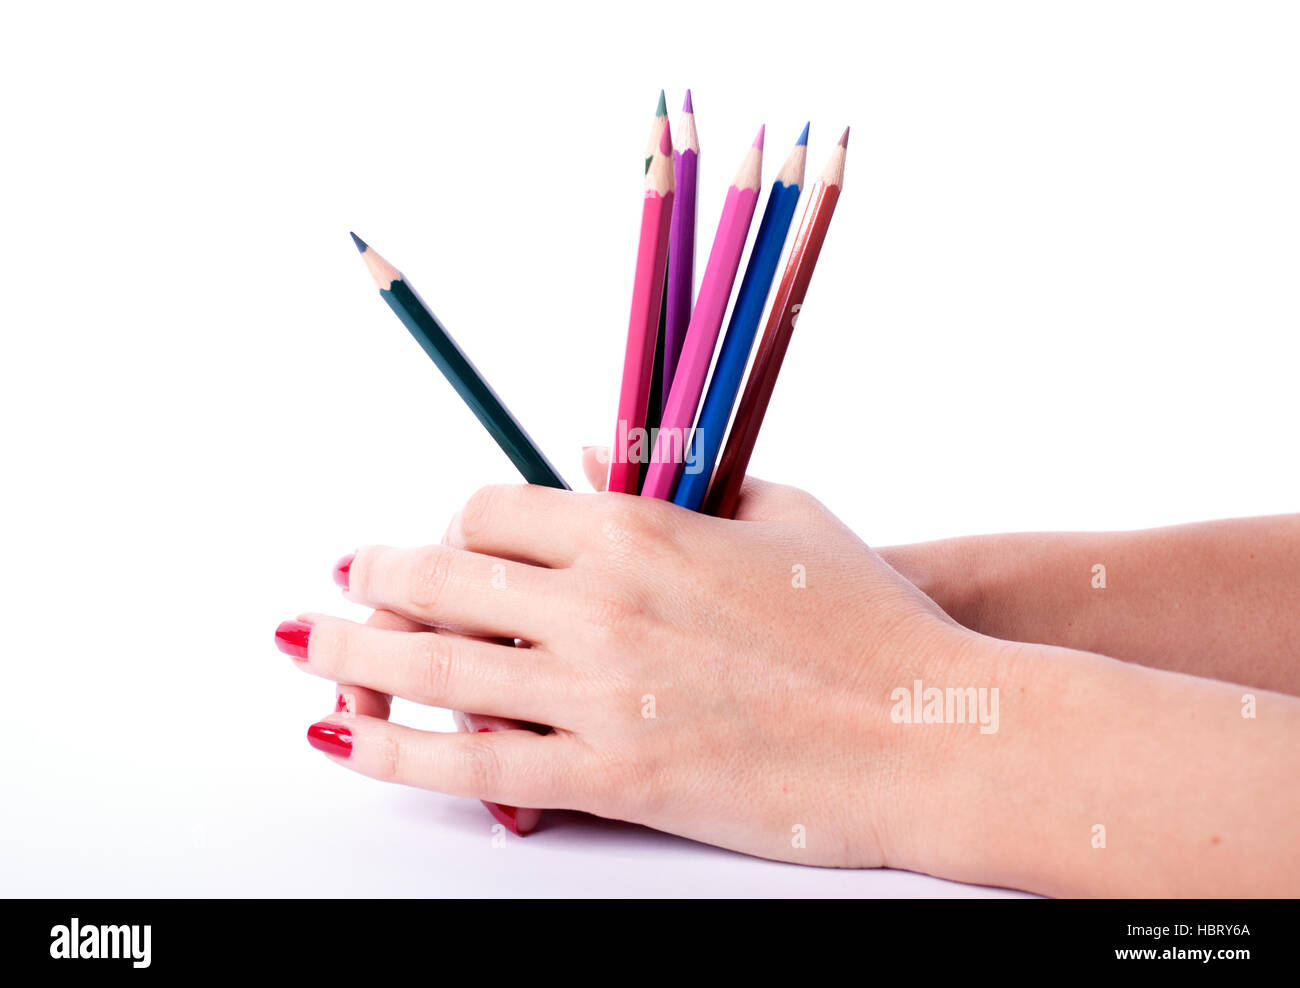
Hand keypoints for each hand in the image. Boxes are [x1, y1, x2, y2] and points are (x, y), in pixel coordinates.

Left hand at [282, 474, 994, 867]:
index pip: (495, 509)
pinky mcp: (611, 778)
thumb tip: (602, 462)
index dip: (458, 523)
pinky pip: (469, 765)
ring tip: (310, 648)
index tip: (447, 540)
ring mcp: (598, 694)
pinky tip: (343, 741)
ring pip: (431, 666)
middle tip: (348, 582)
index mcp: (639, 526)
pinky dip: (392, 752)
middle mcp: (599, 602)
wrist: (929, 731)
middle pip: (440, 576)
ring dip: (353, 653)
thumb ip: (679, 482)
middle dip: (379, 575)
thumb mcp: (781, 513)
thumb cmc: (866, 618)